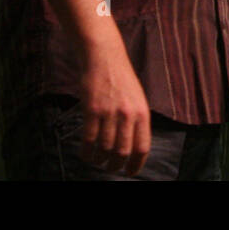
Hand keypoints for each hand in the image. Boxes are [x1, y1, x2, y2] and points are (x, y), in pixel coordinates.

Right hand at [78, 37, 151, 175]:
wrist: (104, 57)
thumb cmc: (121, 78)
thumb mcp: (138, 98)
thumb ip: (137, 120)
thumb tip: (133, 146)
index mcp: (143, 112)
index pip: (142, 147)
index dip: (136, 164)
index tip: (130, 172)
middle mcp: (128, 114)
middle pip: (122, 152)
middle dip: (116, 166)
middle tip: (111, 168)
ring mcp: (109, 112)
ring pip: (105, 148)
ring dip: (100, 159)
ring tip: (97, 160)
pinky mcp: (92, 110)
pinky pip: (89, 139)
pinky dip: (86, 151)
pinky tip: (86, 153)